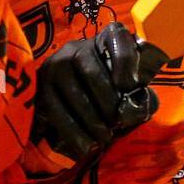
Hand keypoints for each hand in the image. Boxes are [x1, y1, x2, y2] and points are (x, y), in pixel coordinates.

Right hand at [32, 21, 170, 162]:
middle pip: (91, 71)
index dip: (124, 60)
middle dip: (106, 103)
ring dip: (91, 122)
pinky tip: (85, 145)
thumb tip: (138, 109)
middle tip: (116, 124)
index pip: (116, 38)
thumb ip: (143, 98)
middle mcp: (77, 47)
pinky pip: (56, 110)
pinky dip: (73, 131)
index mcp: (105, 39)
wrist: (76, 101)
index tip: (130, 85)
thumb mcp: (131, 91)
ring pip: (73, 94)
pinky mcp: (41, 86)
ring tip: (103, 139)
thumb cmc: (112, 92)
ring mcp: (55, 65)